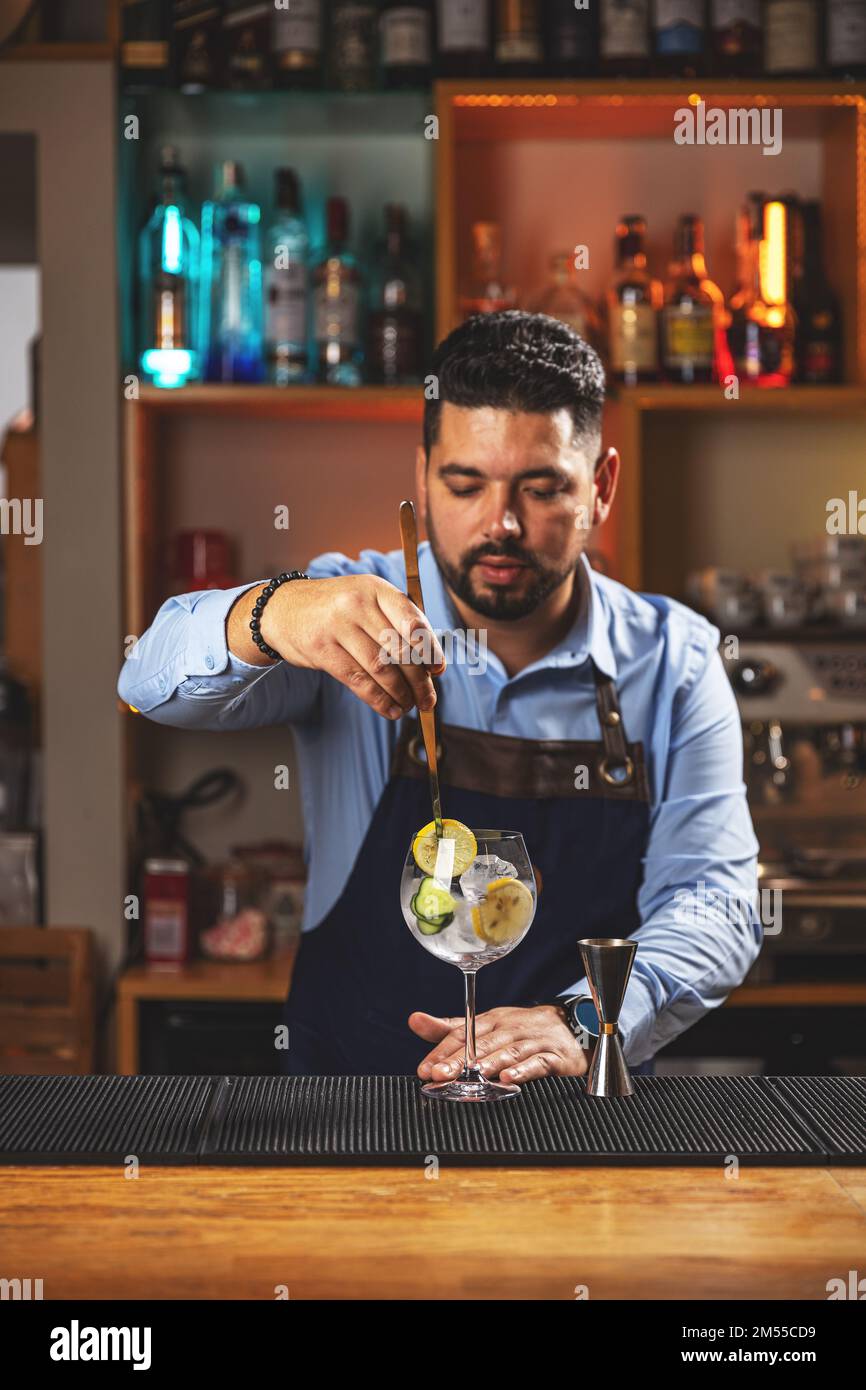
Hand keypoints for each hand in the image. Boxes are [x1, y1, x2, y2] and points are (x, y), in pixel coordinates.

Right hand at [260, 574, 445, 719]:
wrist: (283, 608)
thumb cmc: (337, 608)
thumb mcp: (366, 599)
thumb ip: (396, 622)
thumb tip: (432, 665)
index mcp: (376, 589)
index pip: (412, 621)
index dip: (430, 649)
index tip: (438, 670)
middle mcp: (357, 604)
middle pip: (399, 650)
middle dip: (419, 680)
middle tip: (429, 699)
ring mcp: (337, 626)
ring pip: (381, 668)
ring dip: (401, 694)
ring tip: (411, 706)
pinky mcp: (321, 649)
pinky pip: (358, 681)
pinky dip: (379, 700)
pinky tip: (391, 709)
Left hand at [409, 1006, 591, 1085]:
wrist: (570, 1027)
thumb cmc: (521, 1029)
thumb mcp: (485, 1026)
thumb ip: (450, 1029)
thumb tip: (414, 1020)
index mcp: (490, 1021)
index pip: (462, 1034)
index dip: (442, 1051)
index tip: (424, 1069)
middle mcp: (509, 1028)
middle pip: (481, 1044)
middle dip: (458, 1061)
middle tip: (438, 1075)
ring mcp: (531, 1041)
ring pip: (507, 1051)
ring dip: (488, 1063)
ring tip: (471, 1075)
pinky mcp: (552, 1056)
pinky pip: (537, 1063)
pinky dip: (523, 1070)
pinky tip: (509, 1078)